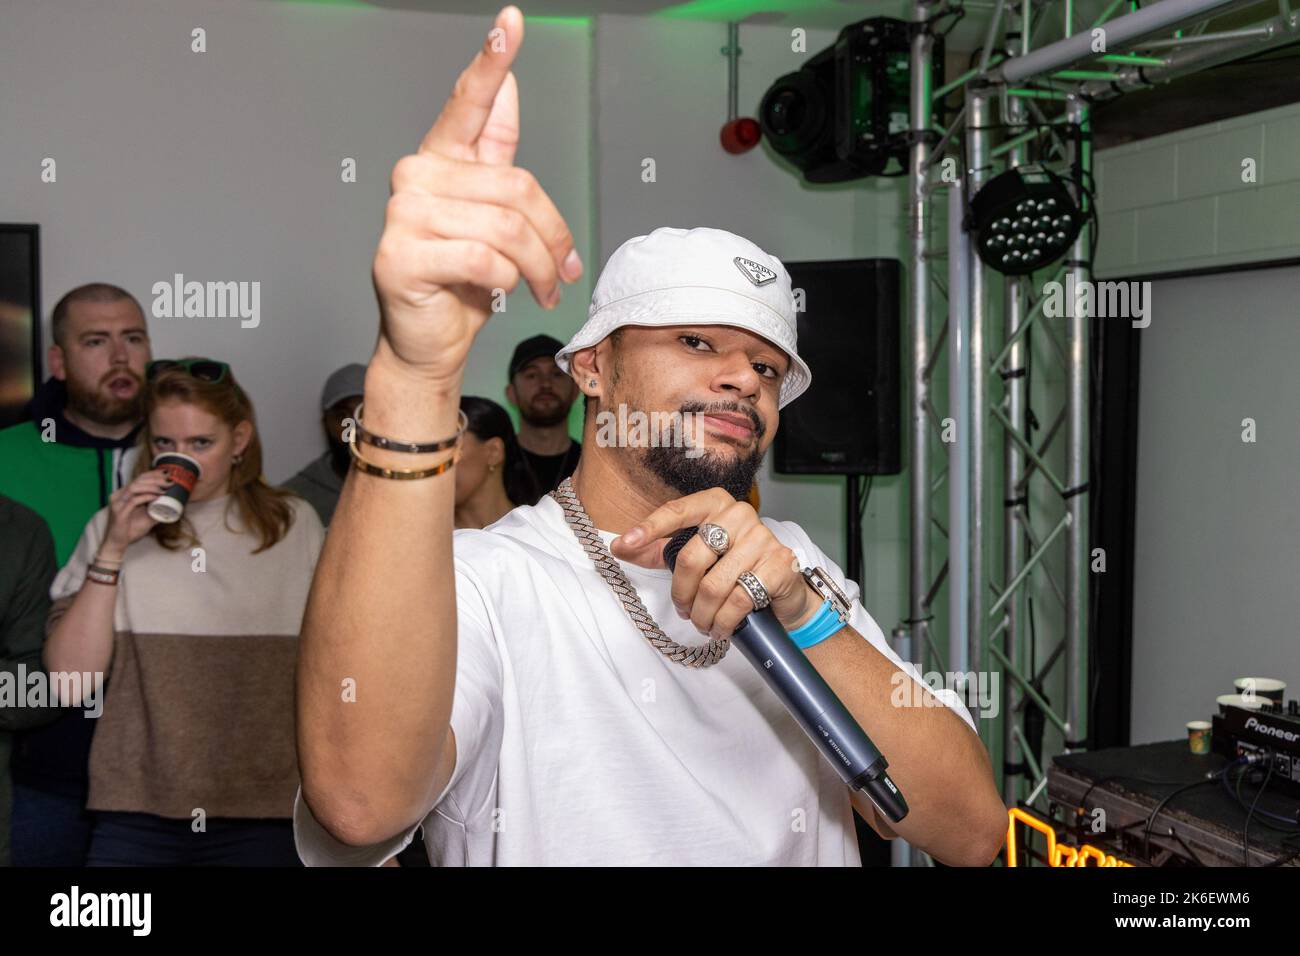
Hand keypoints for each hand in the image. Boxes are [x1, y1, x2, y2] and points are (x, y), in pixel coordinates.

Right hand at [102, 470, 169, 554]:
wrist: (117, 543)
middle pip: (138, 480)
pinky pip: (134, 500)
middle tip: (170, 481)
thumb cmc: (131, 529)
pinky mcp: (119, 512)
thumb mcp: (148, 517)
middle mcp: (119, 495)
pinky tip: (157, 498)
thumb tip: (174, 504)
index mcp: (124, 494)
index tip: (168, 474)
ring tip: (165, 489)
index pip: (139, 478)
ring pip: (135, 487)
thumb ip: (158, 509)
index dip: (153, 474)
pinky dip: (147, 497)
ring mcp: (118, 503)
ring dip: (152, 487)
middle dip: (156, 479)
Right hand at [371, 4, 581, 386]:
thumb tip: (509, 89)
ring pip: (505, 228)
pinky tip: (498, 293)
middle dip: (552, 238)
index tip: (512, 21)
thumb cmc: (462, 278)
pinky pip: (481, 257)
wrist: (429, 339)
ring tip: (541, 289)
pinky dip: (504, 281)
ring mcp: (402, 213)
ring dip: (536, 267)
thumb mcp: (491, 216)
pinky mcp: (399, 255)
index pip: (469, 101)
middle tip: (563, 272)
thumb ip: (495, 154)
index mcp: (442, 159)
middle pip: (516, 188)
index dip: (492, 60)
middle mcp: (416, 176)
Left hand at [610, 488, 822, 640]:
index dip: (649, 528)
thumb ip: (657, 549)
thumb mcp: (695, 553)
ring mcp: (762, 538)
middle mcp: (740, 514)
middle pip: (691, 557)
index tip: (624, 544)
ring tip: (703, 623)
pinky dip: (724, 622)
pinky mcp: (779, 565)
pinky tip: (722, 628)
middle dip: (682, 594)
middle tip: (684, 611)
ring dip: (702, 614)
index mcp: (716, 503)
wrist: (783, 588)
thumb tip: (617, 546)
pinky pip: (739, 600)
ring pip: (714, 585)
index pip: (678, 510)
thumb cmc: (733, 567)